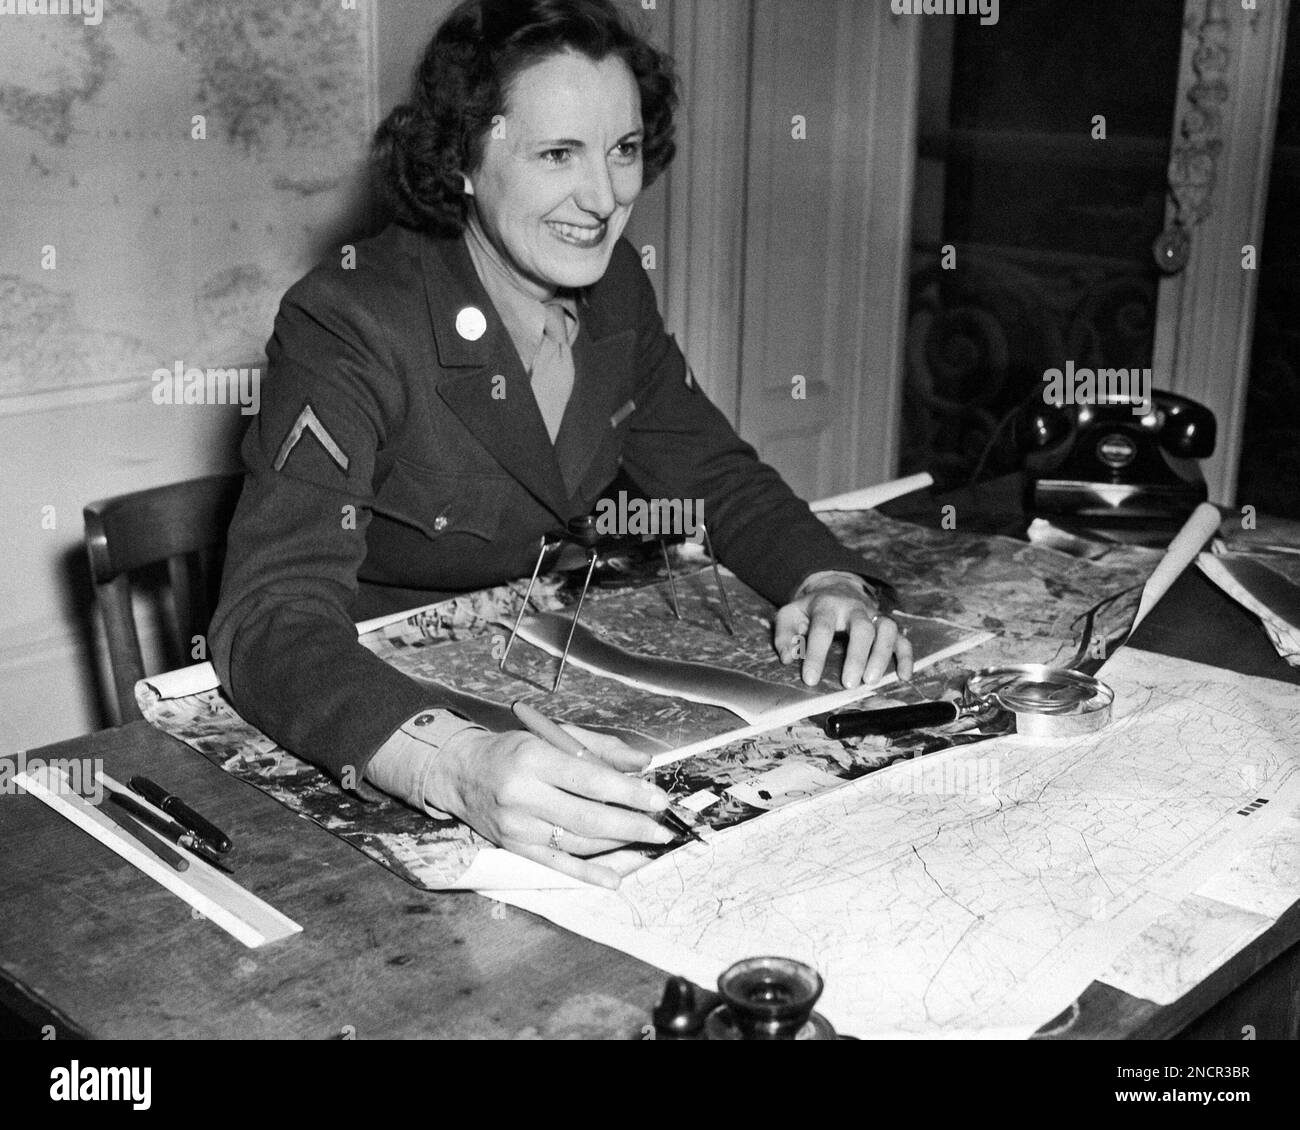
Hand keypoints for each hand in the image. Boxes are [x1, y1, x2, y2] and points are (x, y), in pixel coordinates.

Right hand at [424, 724, 673, 888]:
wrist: (461, 772)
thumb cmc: (514, 749)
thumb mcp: (553, 735)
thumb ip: (600, 748)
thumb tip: (642, 765)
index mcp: (534, 759)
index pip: (590, 780)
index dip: (629, 793)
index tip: (658, 799)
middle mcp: (523, 795)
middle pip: (588, 817)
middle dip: (631, 825)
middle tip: (661, 829)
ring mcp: (517, 826)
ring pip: (578, 842)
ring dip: (618, 845)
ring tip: (646, 842)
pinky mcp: (514, 847)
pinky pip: (557, 865)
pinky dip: (588, 874)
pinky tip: (614, 878)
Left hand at [774, 578, 912, 688]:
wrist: (837, 588)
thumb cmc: (811, 609)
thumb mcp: (790, 614)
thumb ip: (784, 634)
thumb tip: (788, 658)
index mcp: (827, 605)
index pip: (822, 629)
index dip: (816, 654)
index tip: (810, 680)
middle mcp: (854, 609)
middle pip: (862, 628)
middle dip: (857, 656)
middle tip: (849, 684)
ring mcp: (874, 616)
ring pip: (886, 630)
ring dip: (882, 656)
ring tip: (871, 681)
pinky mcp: (887, 625)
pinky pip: (902, 638)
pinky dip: (906, 657)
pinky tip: (903, 676)